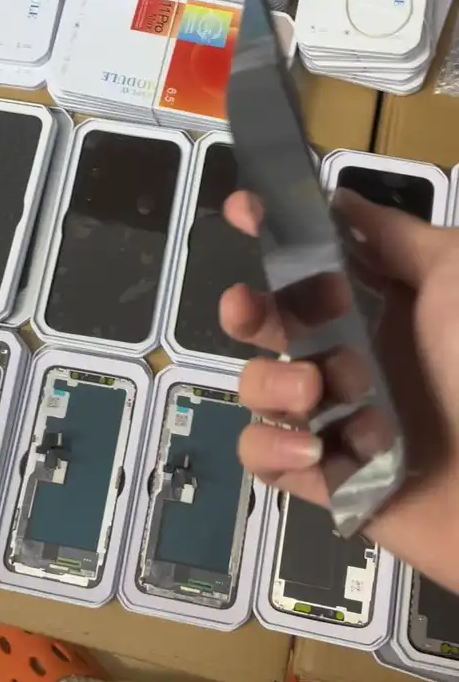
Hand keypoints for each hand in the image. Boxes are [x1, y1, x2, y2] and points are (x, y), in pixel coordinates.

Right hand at [221, 187, 458, 593]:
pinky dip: (275, 449)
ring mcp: (338, 421)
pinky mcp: (330, 482)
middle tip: (245, 306)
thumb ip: (393, 234)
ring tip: (317, 395)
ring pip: (259, 390)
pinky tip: (316, 451)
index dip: (271, 235)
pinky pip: (265, 458)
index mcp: (381, 311)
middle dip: (246, 310)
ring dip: (273, 384)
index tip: (243, 209)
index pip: (311, 266)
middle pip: (269, 327)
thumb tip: (338, 199)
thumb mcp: (456, 273)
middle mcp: (353, 360)